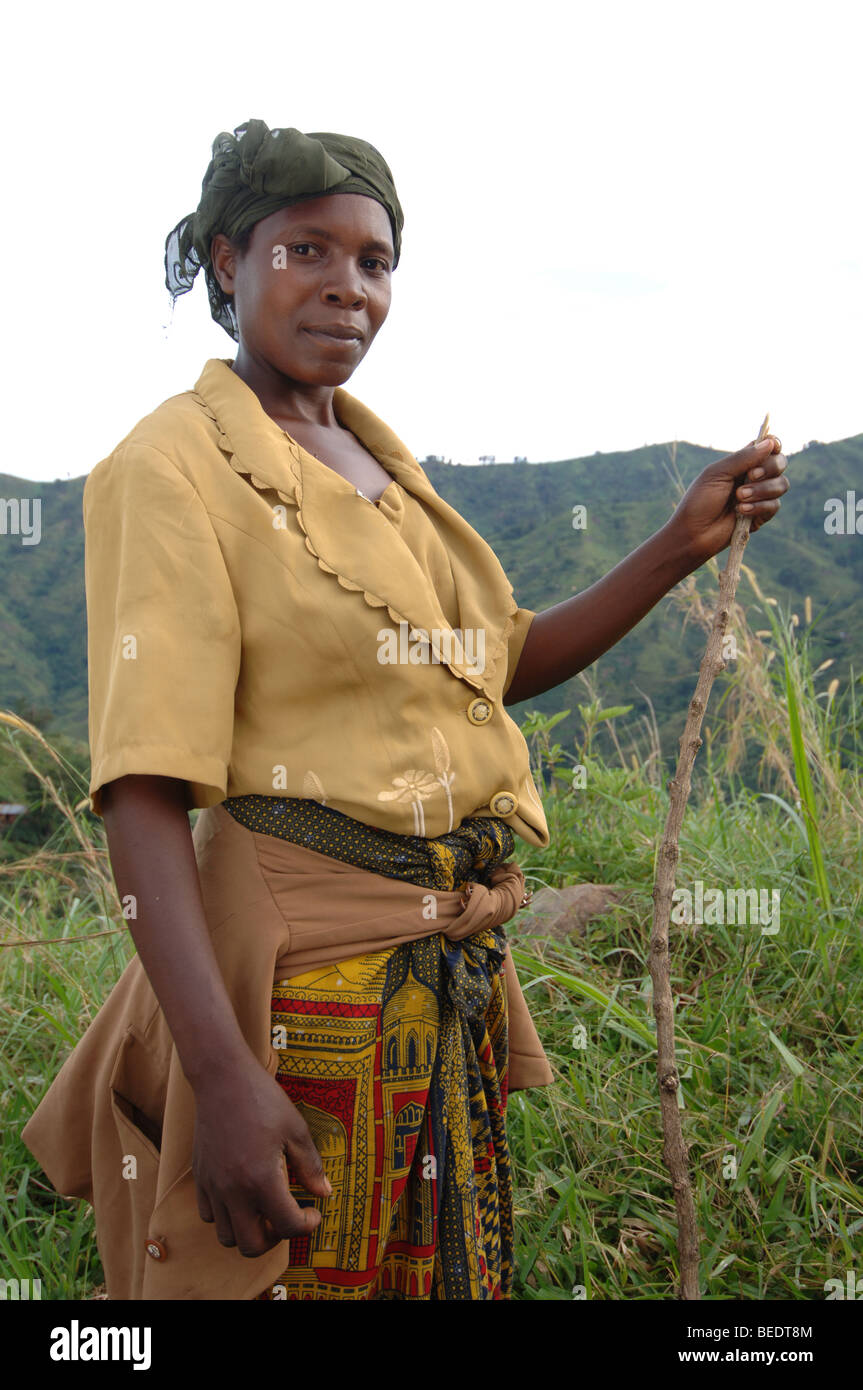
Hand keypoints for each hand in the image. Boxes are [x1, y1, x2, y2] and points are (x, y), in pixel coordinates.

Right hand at [191, 1055, 331, 1256]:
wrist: (222, 1078)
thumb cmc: (263, 1099)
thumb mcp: (296, 1130)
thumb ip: (311, 1167)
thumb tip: (324, 1194)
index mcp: (262, 1179)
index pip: (287, 1226)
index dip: (307, 1226)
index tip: (313, 1212)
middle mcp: (233, 1190)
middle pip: (252, 1246)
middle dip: (276, 1239)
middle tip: (288, 1217)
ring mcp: (213, 1186)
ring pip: (227, 1236)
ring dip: (249, 1232)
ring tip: (265, 1210)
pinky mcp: (200, 1178)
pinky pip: (209, 1216)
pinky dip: (227, 1217)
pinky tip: (242, 1196)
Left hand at [667, 435, 788, 565]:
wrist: (693, 532)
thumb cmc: (700, 500)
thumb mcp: (718, 473)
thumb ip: (743, 458)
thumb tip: (770, 442)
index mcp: (743, 463)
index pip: (768, 447)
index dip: (774, 444)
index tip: (772, 446)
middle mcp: (754, 478)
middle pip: (780, 463)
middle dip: (769, 468)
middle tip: (750, 475)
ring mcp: (759, 497)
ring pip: (781, 485)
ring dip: (761, 489)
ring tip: (739, 497)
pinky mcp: (761, 516)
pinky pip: (774, 506)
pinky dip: (758, 506)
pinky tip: (740, 511)